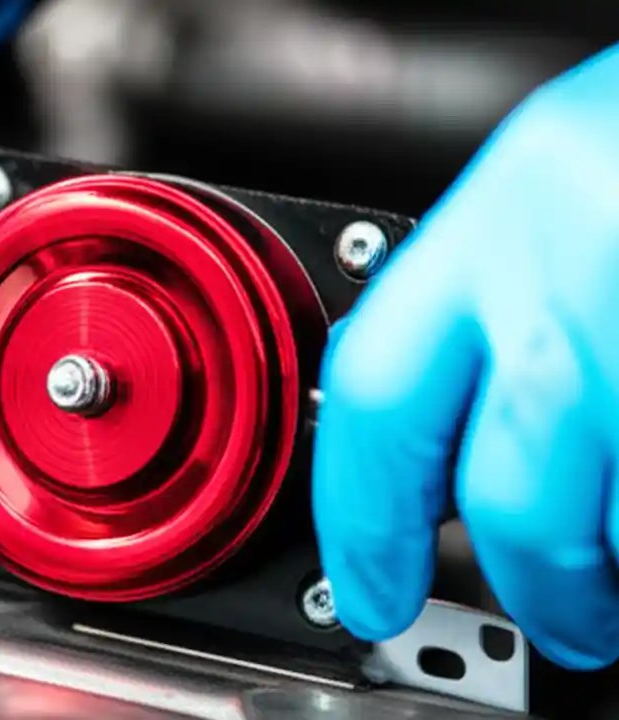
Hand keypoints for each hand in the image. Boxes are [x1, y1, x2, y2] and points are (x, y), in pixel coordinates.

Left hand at [314, 44, 618, 668]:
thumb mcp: (556, 190)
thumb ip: (489, 298)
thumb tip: (436, 424)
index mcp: (508, 211)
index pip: (371, 394)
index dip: (358, 516)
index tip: (365, 582)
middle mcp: (578, 271)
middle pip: (513, 500)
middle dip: (533, 586)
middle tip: (552, 620)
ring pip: (614, 520)